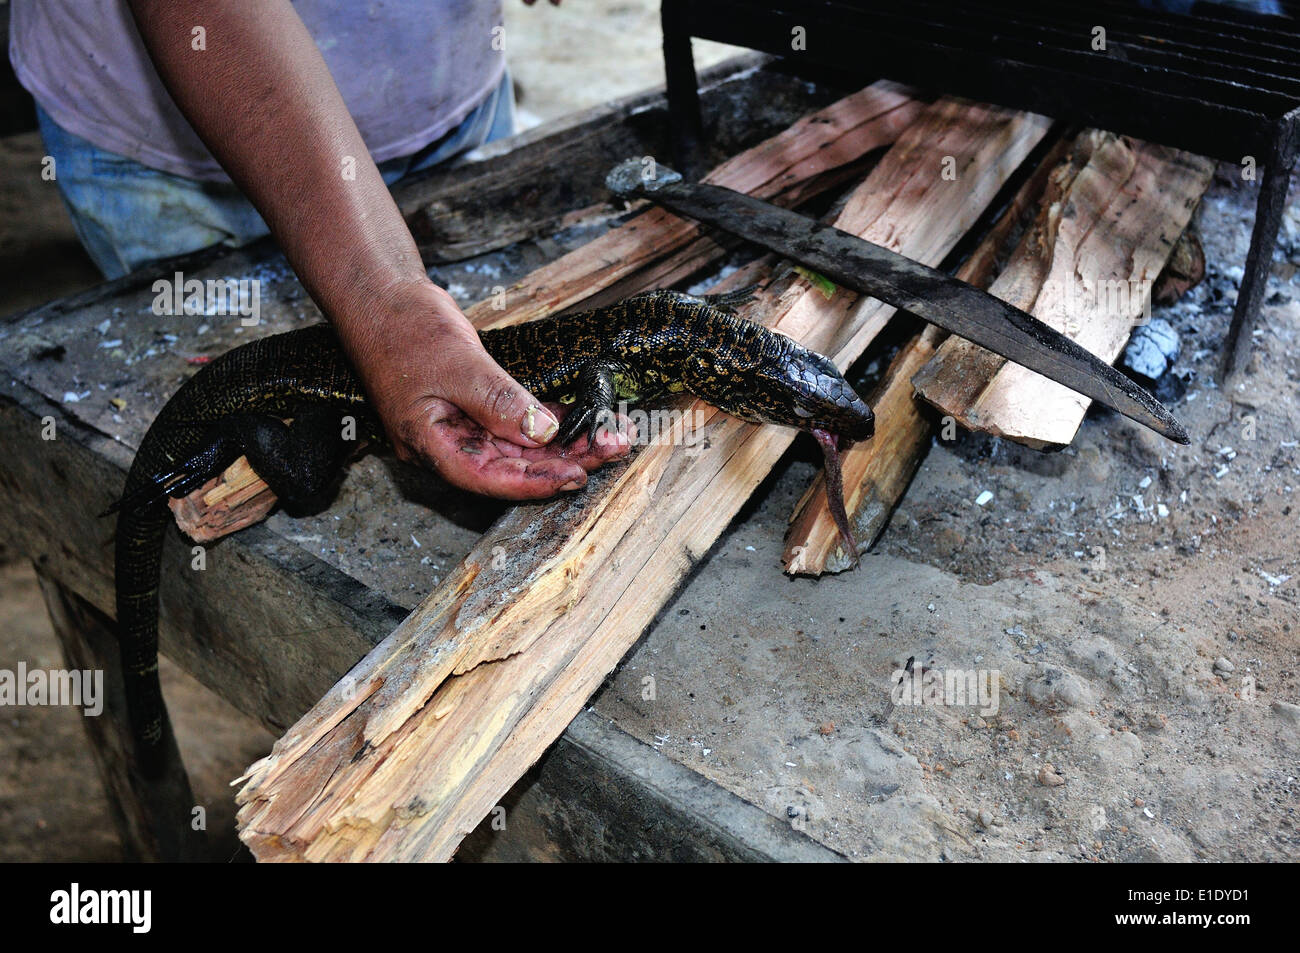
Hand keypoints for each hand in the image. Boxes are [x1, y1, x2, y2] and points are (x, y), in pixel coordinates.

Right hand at [335, 280, 633, 499]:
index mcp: (428, 444)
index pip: (487, 477)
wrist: (380, 296)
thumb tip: (542, 432)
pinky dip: (548, 422)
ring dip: (563, 443)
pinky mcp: (473, 408)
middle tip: (611, 447)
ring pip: (518, 447)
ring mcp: (459, 427)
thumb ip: (499, 401)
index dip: (534, 482)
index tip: (576, 475)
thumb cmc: (402, 328)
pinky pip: (515, 424)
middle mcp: (446, 444)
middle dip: (563, 460)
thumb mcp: (457, 363)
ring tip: (609, 435)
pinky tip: (582, 420)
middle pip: (510, 466)